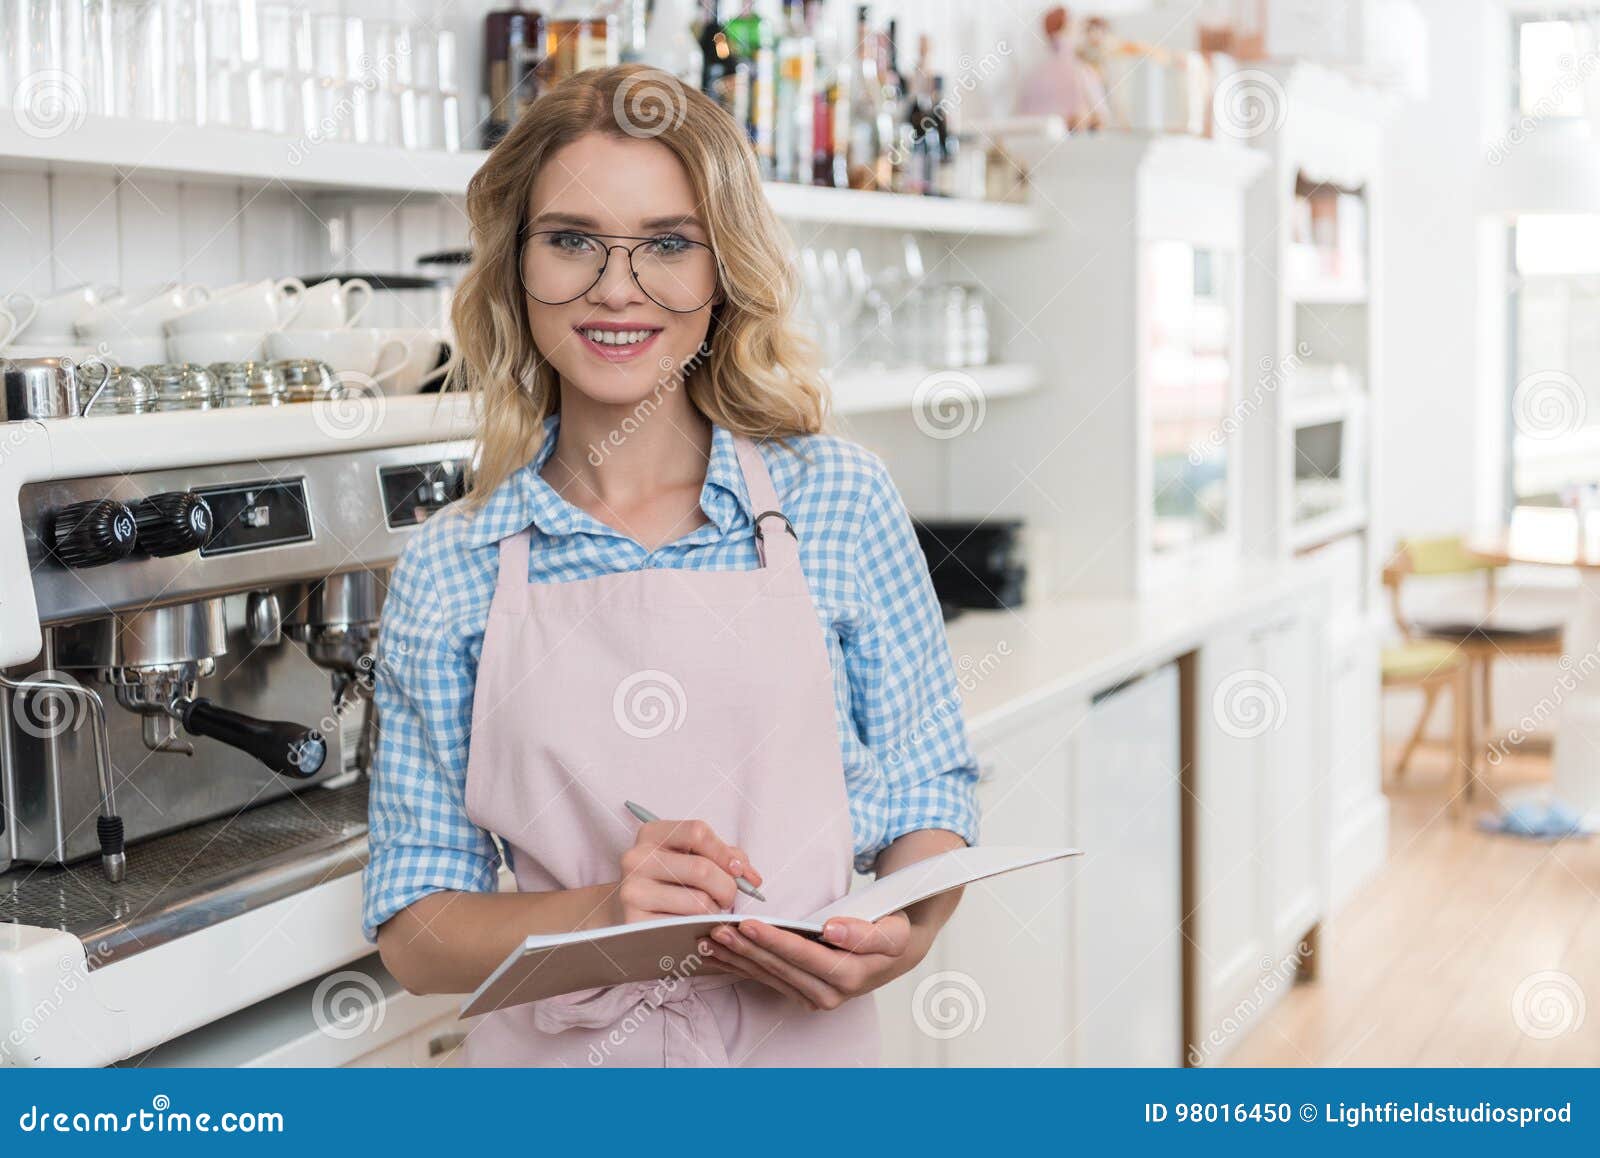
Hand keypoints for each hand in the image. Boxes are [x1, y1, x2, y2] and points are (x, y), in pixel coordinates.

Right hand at [614, 818, 763, 924]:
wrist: (624, 910)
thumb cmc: (667, 881)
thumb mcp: (689, 857)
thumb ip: (723, 858)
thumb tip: (752, 878)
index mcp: (651, 834)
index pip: (697, 832)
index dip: (724, 852)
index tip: (738, 870)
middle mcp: (636, 858)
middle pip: (702, 869)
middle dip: (727, 888)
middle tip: (728, 898)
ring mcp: (632, 891)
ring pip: (698, 902)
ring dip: (715, 912)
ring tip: (709, 912)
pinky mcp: (635, 922)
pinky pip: (685, 927)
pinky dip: (700, 929)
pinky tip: (695, 926)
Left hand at [701, 911, 928, 1010]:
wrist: (896, 954)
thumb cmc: (892, 933)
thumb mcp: (893, 931)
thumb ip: (867, 933)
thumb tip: (832, 931)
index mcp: (850, 976)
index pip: (803, 955)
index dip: (774, 940)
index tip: (748, 923)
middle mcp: (829, 994)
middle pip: (779, 967)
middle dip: (746, 949)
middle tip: (716, 929)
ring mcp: (813, 997)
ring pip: (768, 975)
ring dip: (737, 959)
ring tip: (708, 941)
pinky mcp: (801, 993)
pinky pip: (767, 979)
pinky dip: (741, 966)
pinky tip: (718, 956)